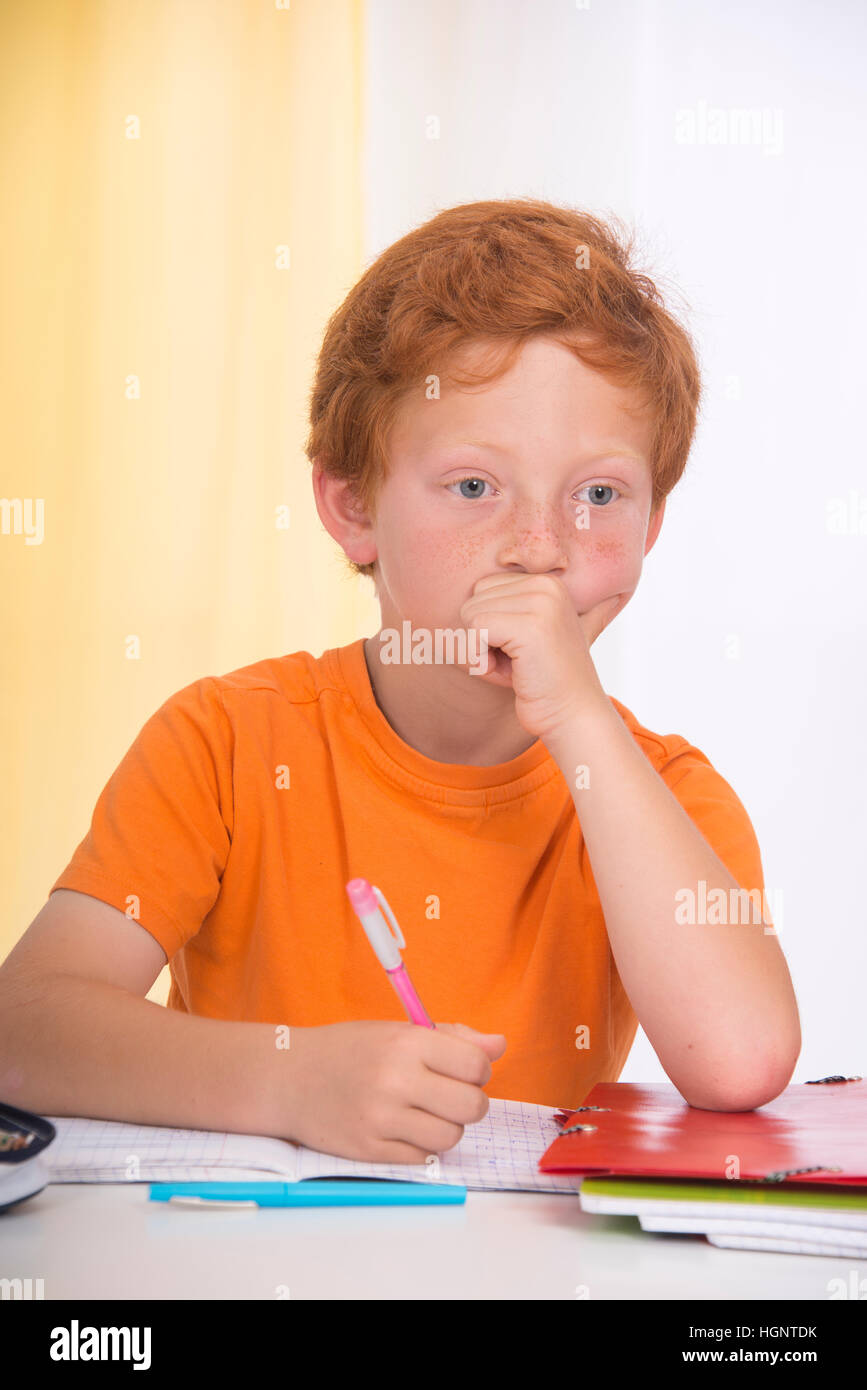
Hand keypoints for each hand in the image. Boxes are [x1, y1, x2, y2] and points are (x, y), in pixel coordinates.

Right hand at [274, 1021, 506, 1163]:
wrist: (289, 1078)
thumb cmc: (349, 1050)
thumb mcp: (398, 1032)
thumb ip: (453, 1038)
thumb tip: (500, 1046)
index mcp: (406, 1043)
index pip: (476, 1066)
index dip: (479, 1071)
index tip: (464, 1071)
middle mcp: (395, 1081)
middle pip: (472, 1107)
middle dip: (470, 1102)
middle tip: (449, 1095)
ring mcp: (381, 1119)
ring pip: (451, 1136)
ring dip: (447, 1127)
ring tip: (425, 1112)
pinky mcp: (370, 1150)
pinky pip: (423, 1157)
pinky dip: (420, 1145)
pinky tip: (402, 1128)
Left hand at [459, 573, 620, 741]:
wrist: (574, 715)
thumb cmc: (541, 681)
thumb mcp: (521, 633)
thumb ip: (497, 611)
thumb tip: (441, 608)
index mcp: (546, 582)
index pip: (483, 588)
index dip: (488, 626)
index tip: (516, 649)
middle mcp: (547, 585)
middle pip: (474, 599)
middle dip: (482, 637)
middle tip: (515, 661)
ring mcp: (542, 603)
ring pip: (471, 614)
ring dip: (481, 650)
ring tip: (515, 666)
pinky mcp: (532, 626)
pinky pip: (475, 630)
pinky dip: (480, 659)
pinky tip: (509, 673)